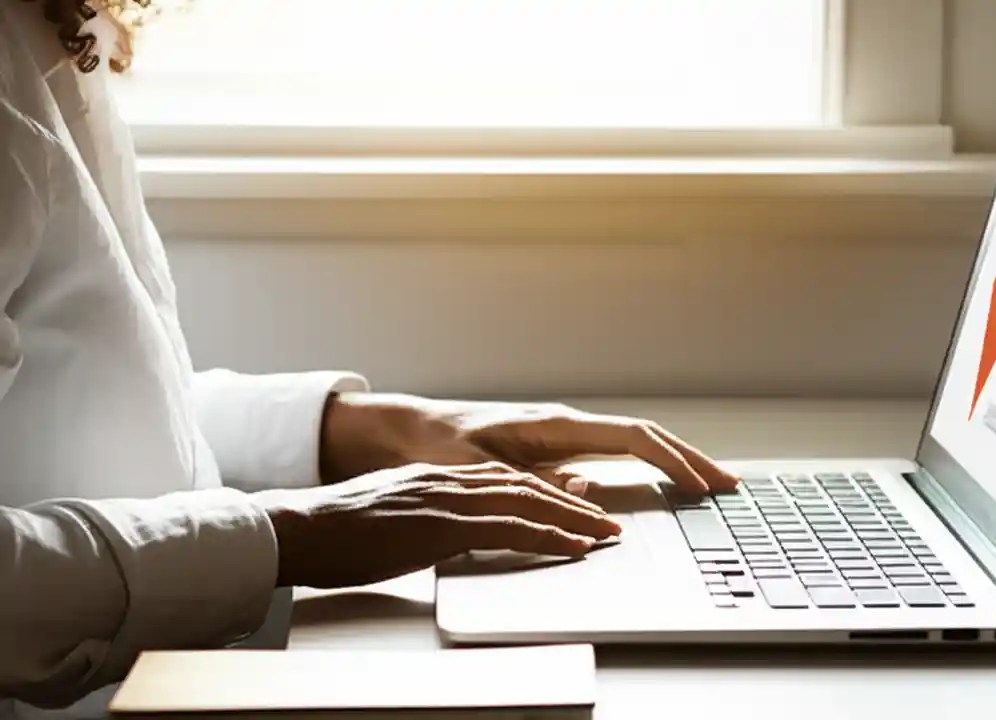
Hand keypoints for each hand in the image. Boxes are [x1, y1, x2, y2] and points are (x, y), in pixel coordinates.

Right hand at [254, 461, 620, 587]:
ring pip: (527, 502)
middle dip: (571, 503)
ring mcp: (447, 500)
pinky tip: (572, 547)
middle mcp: (447, 481)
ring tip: (602, 533)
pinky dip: (548, 537)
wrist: (300, 529)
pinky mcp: (443, 525)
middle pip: (526, 487)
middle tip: (605, 520)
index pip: (504, 480)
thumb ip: (426, 519)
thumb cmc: (336, 533)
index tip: (573, 506)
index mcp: (436, 477)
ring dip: (572, 518)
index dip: (545, 492)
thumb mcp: (392, 517)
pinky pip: (510, 530)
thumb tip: (448, 537)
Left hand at [319, 395, 738, 495]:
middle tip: (729, 485)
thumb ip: (530, 485)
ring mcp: (564, 435)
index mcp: (554, 426)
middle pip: (645, 436)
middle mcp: (566, 425)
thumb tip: (585, 494)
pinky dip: (648, 465)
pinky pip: (615, 454)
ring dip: (674, 460)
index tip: (701, 485)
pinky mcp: (557, 448)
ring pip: (634, 443)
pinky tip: (663, 482)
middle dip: (690, 458)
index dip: (672, 461)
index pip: (632, 438)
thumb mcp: (478, 473)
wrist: (406, 430)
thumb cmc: (436, 447)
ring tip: (709, 483)